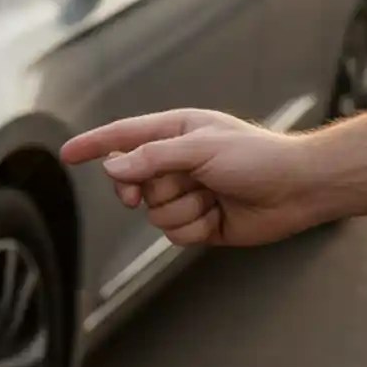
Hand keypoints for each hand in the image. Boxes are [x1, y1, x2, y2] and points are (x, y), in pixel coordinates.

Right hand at [60, 109, 316, 245]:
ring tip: (211, 198)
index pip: (122, 138)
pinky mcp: (199, 222)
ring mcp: (187, 193)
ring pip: (153, 212)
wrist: (299, 189)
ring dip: (181, 209)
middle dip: (143, 189)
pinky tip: (218, 217)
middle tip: (147, 192)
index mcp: (175, 133)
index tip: (67, 154)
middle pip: (131, 182)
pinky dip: (194, 228)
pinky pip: (173, 233)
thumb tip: (113, 168)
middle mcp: (176, 163)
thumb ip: (152, 157)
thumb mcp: (200, 148)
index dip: (94, 146)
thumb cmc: (257, 157)